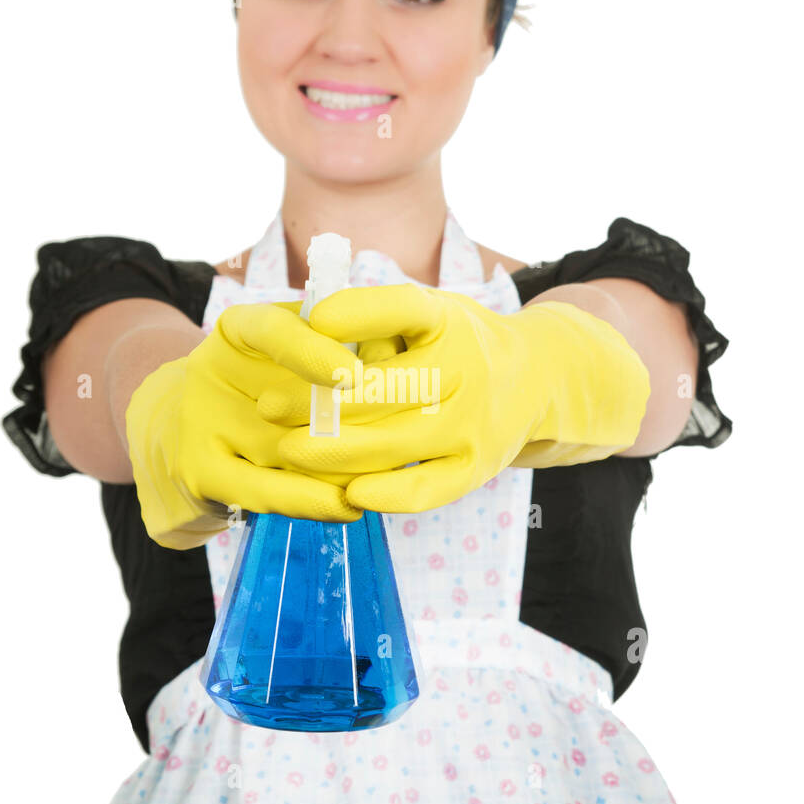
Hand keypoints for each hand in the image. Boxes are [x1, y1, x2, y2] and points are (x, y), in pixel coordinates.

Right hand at [124, 300, 397, 547]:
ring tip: (390, 474)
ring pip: (283, 450)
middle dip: (349, 419)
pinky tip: (350, 505)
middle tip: (400, 432)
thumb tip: (398, 350)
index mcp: (239, 329)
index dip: (311, 350)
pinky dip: (311, 501)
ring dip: (342, 466)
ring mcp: (201, 427)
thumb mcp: (292, 349)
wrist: (185, 431)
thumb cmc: (262, 382)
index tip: (355, 373)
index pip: (271, 330)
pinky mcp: (201, 475)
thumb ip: (339, 344)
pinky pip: (265, 493)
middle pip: (286, 401)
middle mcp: (212, 371)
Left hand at [259, 285, 650, 512]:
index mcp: (447, 319)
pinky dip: (388, 494)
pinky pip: (427, 488)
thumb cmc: (459, 341)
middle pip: (385, 388)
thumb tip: (306, 329)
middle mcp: (465, 369)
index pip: (402, 309)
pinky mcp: (476, 467)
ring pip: (395, 442)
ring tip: (287, 450)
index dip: (358, 314)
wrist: (536, 379)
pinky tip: (348, 493)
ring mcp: (472, 423)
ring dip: (335, 451)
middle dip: (319, 400)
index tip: (314, 320)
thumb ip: (376, 318)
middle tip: (267, 407)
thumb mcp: (430, 312)